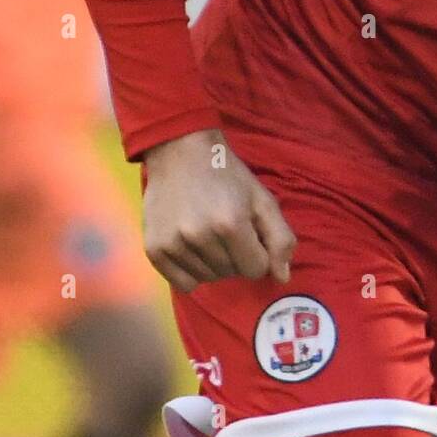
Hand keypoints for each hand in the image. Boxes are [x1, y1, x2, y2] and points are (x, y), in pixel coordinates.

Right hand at [142, 128, 295, 291]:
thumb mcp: (262, 199)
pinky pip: (183, 284)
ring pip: (208, 279)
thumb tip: (282, 278)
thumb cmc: (228, 176)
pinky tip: (193, 247)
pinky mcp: (154, 250)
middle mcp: (200, 236)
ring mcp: (174, 244)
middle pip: (232, 274)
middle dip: (237, 256)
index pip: (256, 269)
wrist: (180, 152)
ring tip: (209, 234)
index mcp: (231, 223)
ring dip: (215, 264)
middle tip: (227, 228)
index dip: (258, 253)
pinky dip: (192, 272)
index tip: (249, 233)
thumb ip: (280, 239)